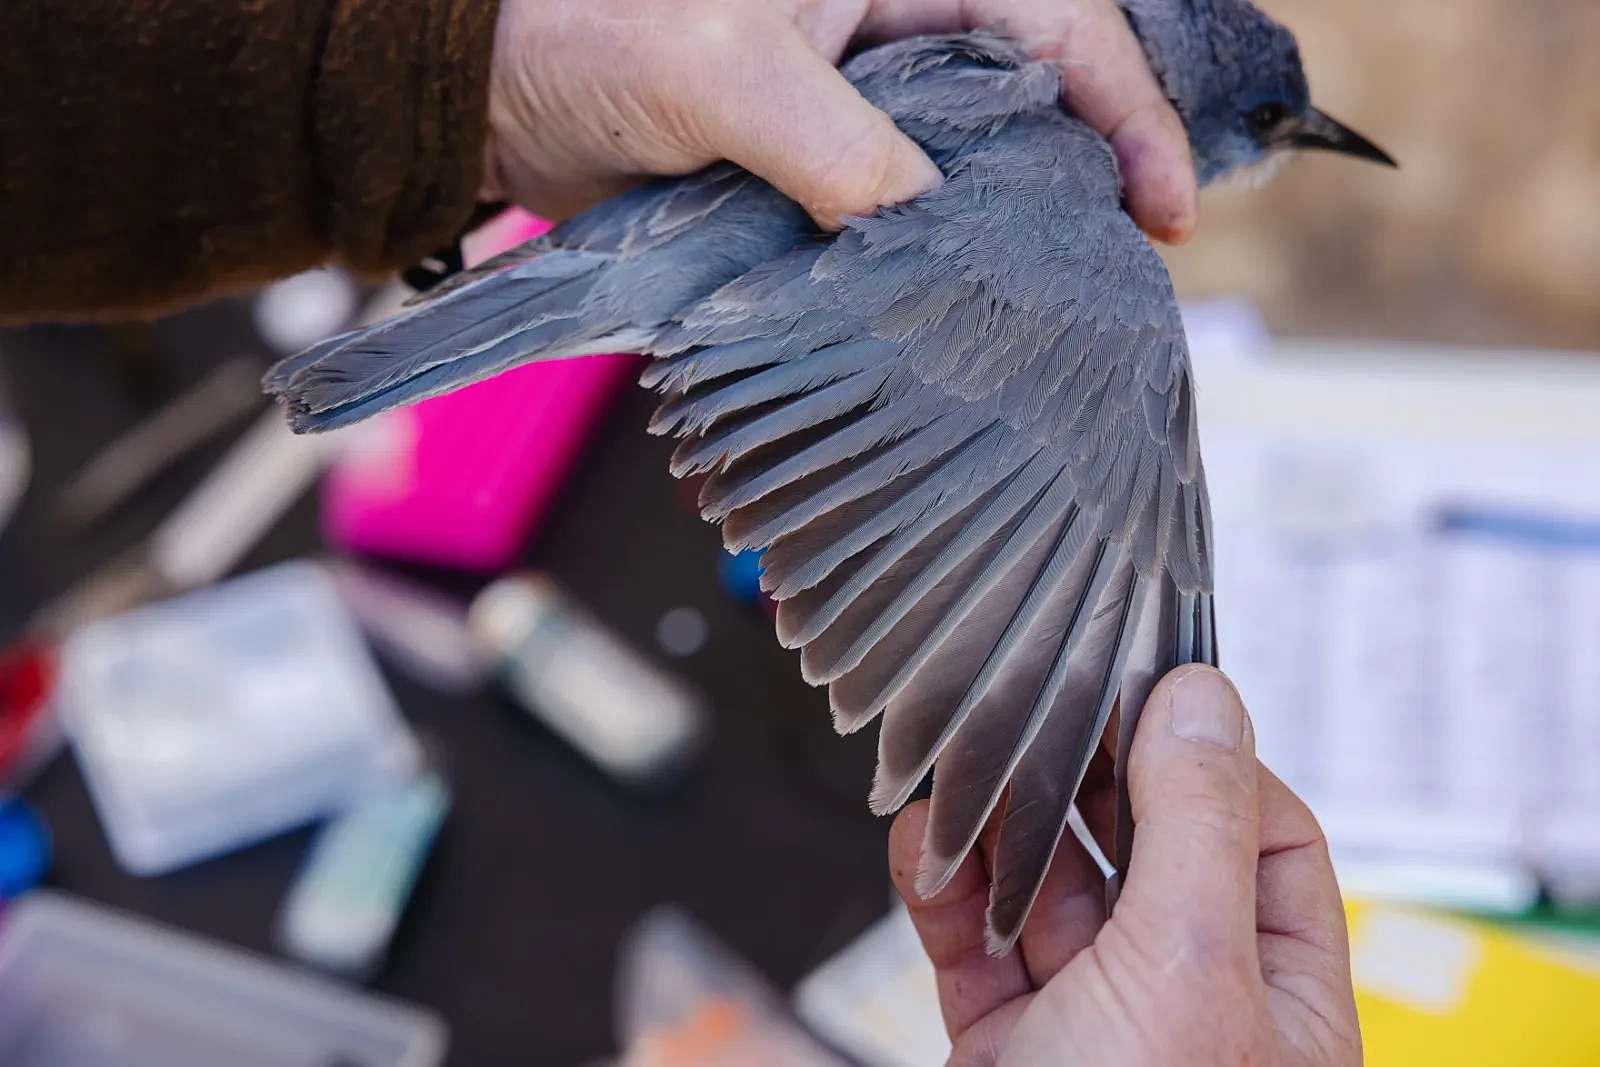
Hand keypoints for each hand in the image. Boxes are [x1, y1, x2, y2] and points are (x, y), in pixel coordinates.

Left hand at [484, 0, 1196, 238]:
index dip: (1125, 110)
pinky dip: (938, 251)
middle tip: (1117, 271)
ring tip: (1056, 299)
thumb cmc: (590, 30)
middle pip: (1037, 92)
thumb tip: (923, 226)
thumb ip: (839, 147)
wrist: (497, 90)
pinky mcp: (821, 157)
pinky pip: (908, 204)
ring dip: (1015, 223)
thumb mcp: (727, 76)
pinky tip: (960, 301)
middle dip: (1086, 174)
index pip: (1057, 21)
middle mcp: (897, 17)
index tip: (1161, 209)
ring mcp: (862, 92)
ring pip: (977, 155)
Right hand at [890, 666, 1360, 1066]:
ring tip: (964, 767)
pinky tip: (925, 843)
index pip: (1268, 837)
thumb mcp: (1188, 975)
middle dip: (1086, 783)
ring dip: (1001, 830)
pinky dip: (943, 888)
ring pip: (1049, 892)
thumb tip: (1203, 700)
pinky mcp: (1004, 1047)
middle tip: (1038, 705)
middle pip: (1147, 851)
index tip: (1146, 691)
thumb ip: (1196, 828)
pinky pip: (973, 943)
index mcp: (1276, 998)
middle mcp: (1189, 1004)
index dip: (1208, 758)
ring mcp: (1091, 1027)